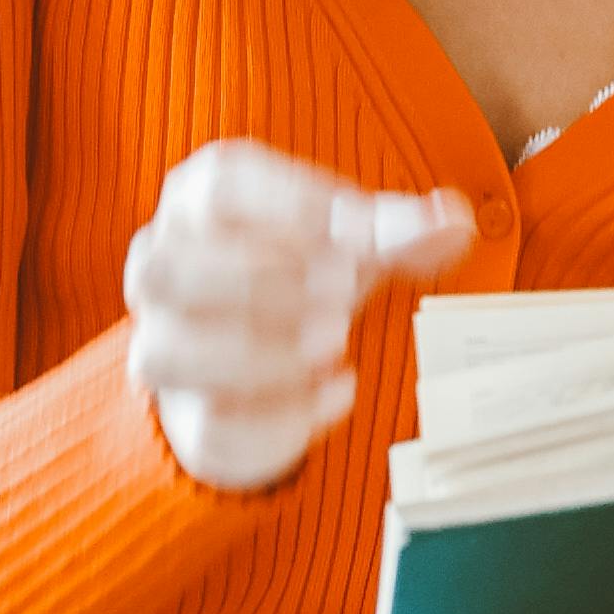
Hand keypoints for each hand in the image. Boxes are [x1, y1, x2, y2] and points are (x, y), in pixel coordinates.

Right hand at [124, 138, 471, 491]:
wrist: (273, 356)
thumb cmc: (304, 271)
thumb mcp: (354, 241)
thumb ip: (398, 231)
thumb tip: (453, 222)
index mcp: (199, 200)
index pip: (221, 188)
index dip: (293, 213)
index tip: (361, 240)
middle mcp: (160, 268)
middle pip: (171, 270)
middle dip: (262, 284)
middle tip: (344, 296)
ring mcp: (162, 346)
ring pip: (169, 353)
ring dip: (257, 353)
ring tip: (335, 344)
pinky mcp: (190, 419)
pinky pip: (212, 424)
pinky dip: (281, 415)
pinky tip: (338, 391)